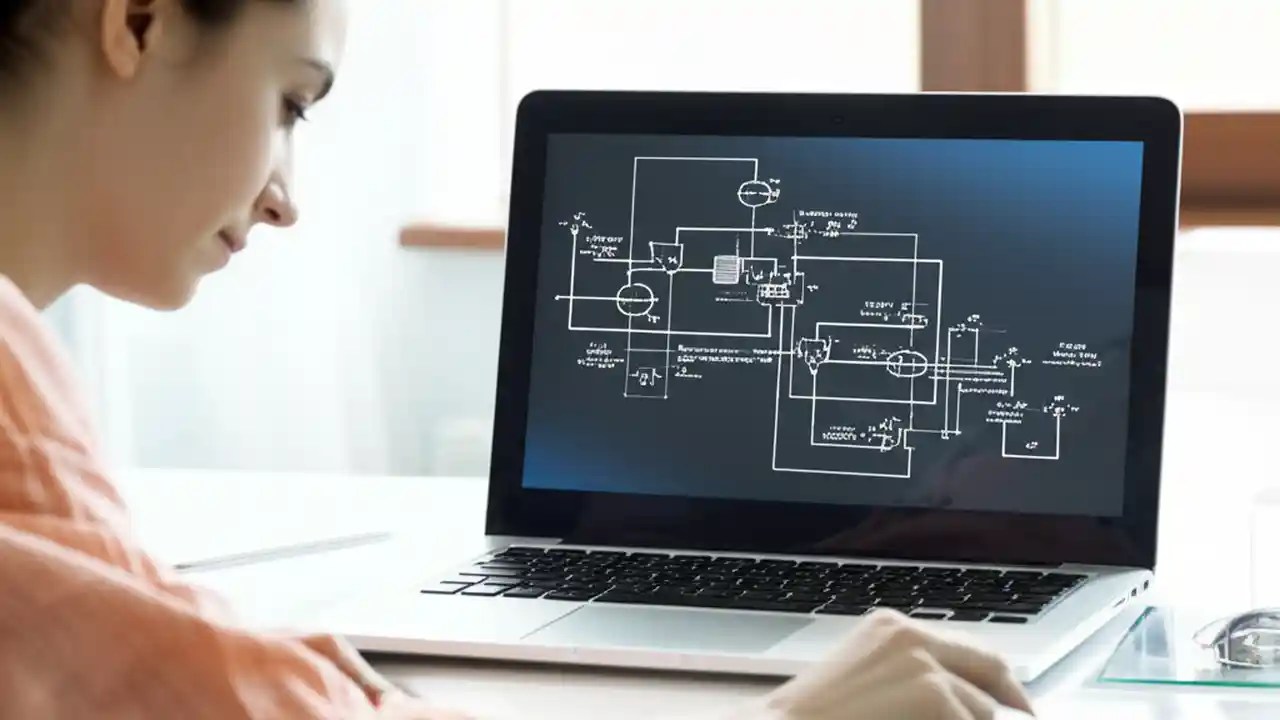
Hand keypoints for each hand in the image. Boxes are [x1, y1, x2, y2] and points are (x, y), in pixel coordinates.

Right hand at [734, 609, 1034, 719]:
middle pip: (991, 672)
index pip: (971, 652)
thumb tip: (965, 704)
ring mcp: (923, 664)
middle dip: (1004, 708)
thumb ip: (913, 684)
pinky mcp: (932, 693)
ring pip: (982, 710)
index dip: (1002, 685)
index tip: (1019, 708)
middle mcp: (910, 637)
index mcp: (891, 629)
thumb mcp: (868, 686)